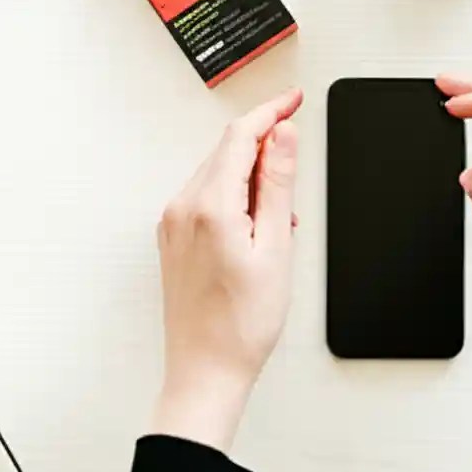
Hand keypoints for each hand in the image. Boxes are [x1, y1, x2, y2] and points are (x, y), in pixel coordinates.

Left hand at [152, 88, 302, 450]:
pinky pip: (207, 198)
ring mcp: (173, 224)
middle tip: (299, 163)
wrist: (206, 371)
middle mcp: (182, 208)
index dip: (272, 112)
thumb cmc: (242, 324)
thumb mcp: (276, 248)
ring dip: (253, 177)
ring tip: (283, 219)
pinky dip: (236, 197)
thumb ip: (279, 185)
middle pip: (227, 151)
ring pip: (217, 174)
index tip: (295, 100)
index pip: (241, 136)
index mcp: (209, 206)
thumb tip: (283, 136)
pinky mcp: (173, 239)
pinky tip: (259, 227)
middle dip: (265, 147)